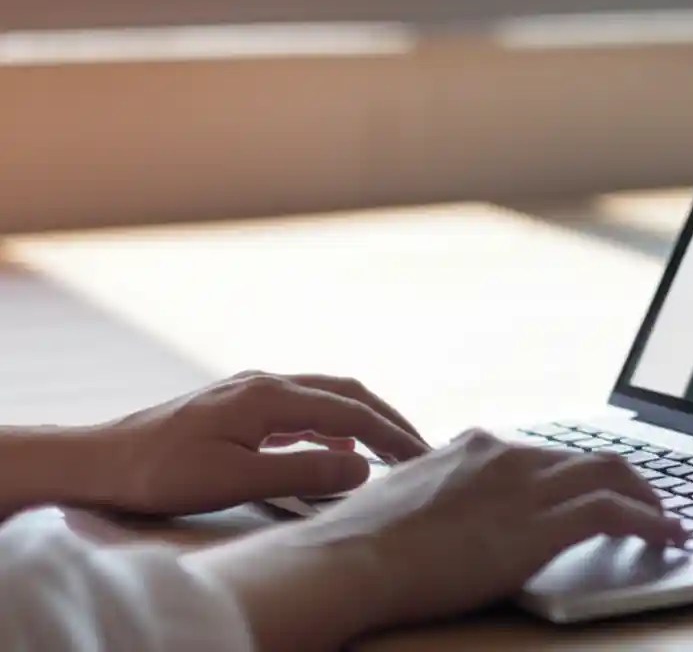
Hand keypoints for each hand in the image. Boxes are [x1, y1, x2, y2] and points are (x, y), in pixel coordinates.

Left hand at [90, 371, 428, 515]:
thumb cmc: (159, 473)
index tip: (425, 458)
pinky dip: (334, 425)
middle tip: (422, 449)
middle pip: (346, 393)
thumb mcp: (234, 479)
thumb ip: (302, 472)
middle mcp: (265, 383)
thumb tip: (363, 466)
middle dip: (389, 419)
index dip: (393, 435)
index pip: (351, 412)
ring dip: (363, 420)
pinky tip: (336, 449)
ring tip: (392, 448)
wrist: (97, 460)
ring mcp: (251, 390)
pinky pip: (303, 408)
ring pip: (325, 396)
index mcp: (270, 396)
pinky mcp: (239, 405)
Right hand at [187, 429, 685, 650]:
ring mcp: (528, 484)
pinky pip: (618, 512)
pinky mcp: (542, 523)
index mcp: (477, 446)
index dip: (578, 474)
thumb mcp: (406, 500)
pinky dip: (652, 522)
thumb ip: (440, 495)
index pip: (546, 452)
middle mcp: (509, 454)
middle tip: (644, 504)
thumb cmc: (361, 541)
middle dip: (625, 480)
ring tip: (664, 522)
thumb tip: (445, 515)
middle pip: (587, 457)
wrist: (350, 558)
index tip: (592, 490)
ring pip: (614, 474)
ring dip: (647, 498)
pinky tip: (668, 539)